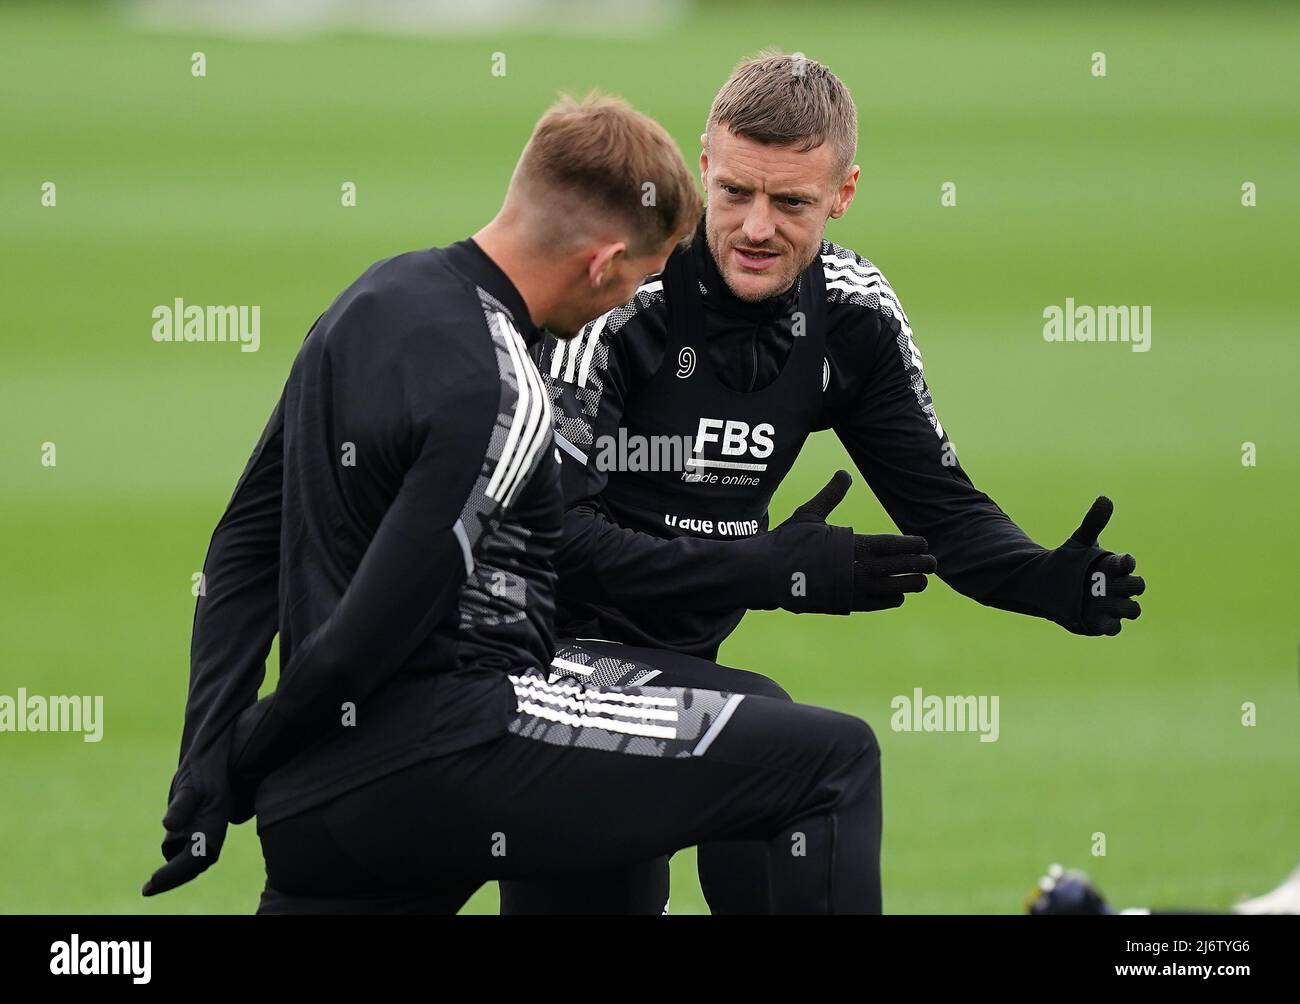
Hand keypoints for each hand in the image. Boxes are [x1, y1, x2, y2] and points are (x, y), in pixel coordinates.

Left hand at [141, 765, 230, 896]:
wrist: (211, 759)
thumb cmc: (202, 771)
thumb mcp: (189, 786)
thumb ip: (181, 806)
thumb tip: (167, 824)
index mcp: (213, 828)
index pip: (192, 860)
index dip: (172, 874)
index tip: (151, 884)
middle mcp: (212, 835)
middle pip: (192, 867)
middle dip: (172, 880)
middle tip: (146, 890)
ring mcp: (207, 834)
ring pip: (190, 863)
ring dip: (175, 874)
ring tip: (153, 885)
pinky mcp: (200, 830)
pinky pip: (187, 854)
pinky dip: (176, 865)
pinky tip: (163, 872)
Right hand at [778, 470, 935, 612]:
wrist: (767, 574)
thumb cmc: (787, 541)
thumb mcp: (810, 514)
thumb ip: (832, 495)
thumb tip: (844, 474)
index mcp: (855, 544)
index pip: (895, 544)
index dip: (913, 544)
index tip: (923, 543)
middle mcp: (860, 568)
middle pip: (901, 567)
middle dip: (920, 565)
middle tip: (933, 563)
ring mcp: (855, 589)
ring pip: (895, 588)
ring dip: (911, 584)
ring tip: (922, 581)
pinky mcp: (847, 604)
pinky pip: (879, 603)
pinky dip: (892, 599)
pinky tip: (898, 595)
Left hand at [1062, 496, 1144, 635]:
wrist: (1049, 586)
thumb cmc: (1070, 563)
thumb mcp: (1079, 542)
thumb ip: (1093, 523)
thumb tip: (1105, 498)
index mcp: (1114, 566)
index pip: (1128, 564)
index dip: (1127, 562)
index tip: (1122, 560)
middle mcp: (1118, 587)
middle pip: (1137, 587)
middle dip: (1130, 585)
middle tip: (1115, 583)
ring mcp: (1111, 605)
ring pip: (1132, 609)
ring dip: (1126, 606)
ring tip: (1111, 602)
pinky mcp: (1100, 622)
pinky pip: (1114, 627)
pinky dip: (1113, 626)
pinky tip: (1107, 623)